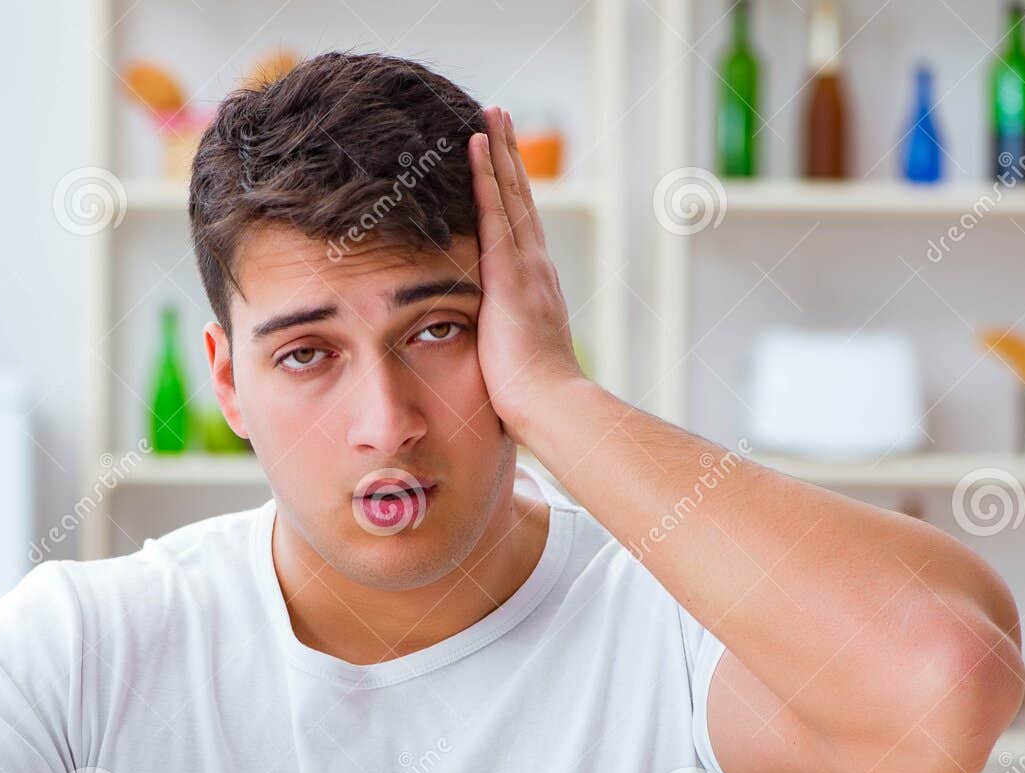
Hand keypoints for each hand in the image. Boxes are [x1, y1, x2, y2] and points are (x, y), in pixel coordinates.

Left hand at [468, 107, 586, 447]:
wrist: (550, 405)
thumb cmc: (529, 399)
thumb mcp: (509, 361)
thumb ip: (498, 343)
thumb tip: (486, 352)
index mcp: (534, 289)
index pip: (518, 231)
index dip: (509, 196)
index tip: (500, 165)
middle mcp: (535, 268)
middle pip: (519, 201)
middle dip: (508, 159)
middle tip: (497, 119)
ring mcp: (526, 266)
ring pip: (510, 195)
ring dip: (498, 153)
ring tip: (488, 116)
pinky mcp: (510, 270)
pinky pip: (494, 211)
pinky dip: (485, 176)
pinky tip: (475, 146)